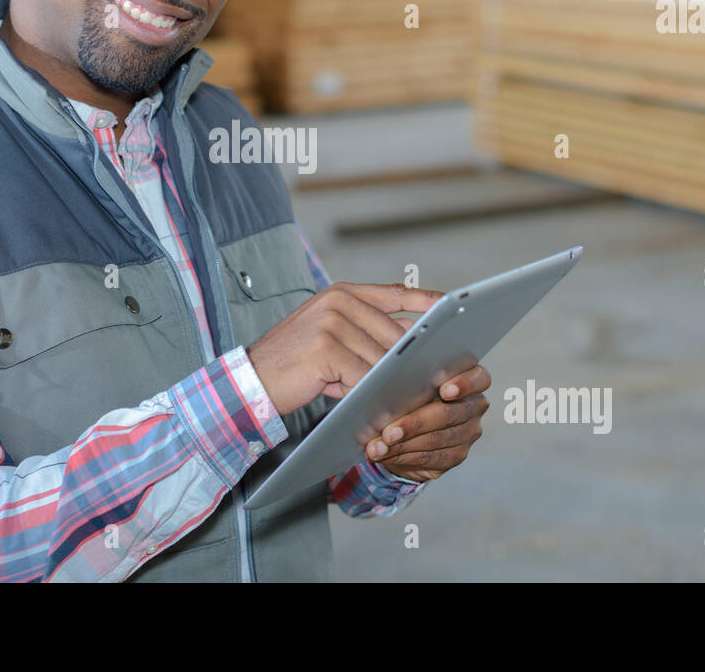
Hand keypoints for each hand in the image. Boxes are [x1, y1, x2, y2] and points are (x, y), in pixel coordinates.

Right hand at [246, 282, 443, 415]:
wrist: (251, 380)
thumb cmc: (296, 365)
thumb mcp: (332, 339)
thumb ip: (367, 335)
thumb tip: (414, 347)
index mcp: (342, 293)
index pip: (395, 294)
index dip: (426, 302)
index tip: (454, 309)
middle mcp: (339, 301)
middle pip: (394, 335)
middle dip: (409, 364)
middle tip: (430, 384)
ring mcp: (332, 321)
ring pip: (382, 360)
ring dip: (391, 385)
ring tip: (402, 402)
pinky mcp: (327, 347)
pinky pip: (364, 377)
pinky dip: (372, 397)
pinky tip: (375, 410)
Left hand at [365, 363, 490, 482]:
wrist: (408, 422)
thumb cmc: (407, 389)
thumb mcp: (405, 376)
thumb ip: (403, 375)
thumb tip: (384, 378)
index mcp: (469, 378)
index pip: (478, 378)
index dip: (463, 384)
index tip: (444, 391)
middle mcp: (473, 406)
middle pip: (449, 414)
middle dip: (415, 424)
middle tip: (388, 432)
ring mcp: (468, 433)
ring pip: (436, 439)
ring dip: (403, 445)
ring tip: (378, 447)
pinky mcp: (455, 455)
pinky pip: (430, 458)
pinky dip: (403, 456)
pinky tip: (385, 454)